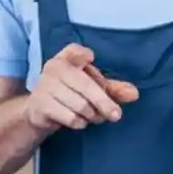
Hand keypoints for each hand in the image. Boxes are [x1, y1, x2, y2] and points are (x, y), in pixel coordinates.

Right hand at [24, 43, 138, 134]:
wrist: (38, 111)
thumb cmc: (70, 94)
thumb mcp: (92, 88)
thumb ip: (113, 89)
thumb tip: (134, 94)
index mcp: (66, 58)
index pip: (74, 50)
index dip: (83, 54)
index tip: (91, 58)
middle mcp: (54, 68)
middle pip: (87, 86)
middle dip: (104, 104)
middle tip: (115, 115)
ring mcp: (45, 87)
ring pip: (81, 106)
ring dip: (92, 116)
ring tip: (93, 116)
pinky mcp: (41, 105)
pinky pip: (71, 118)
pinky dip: (80, 123)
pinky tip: (79, 120)